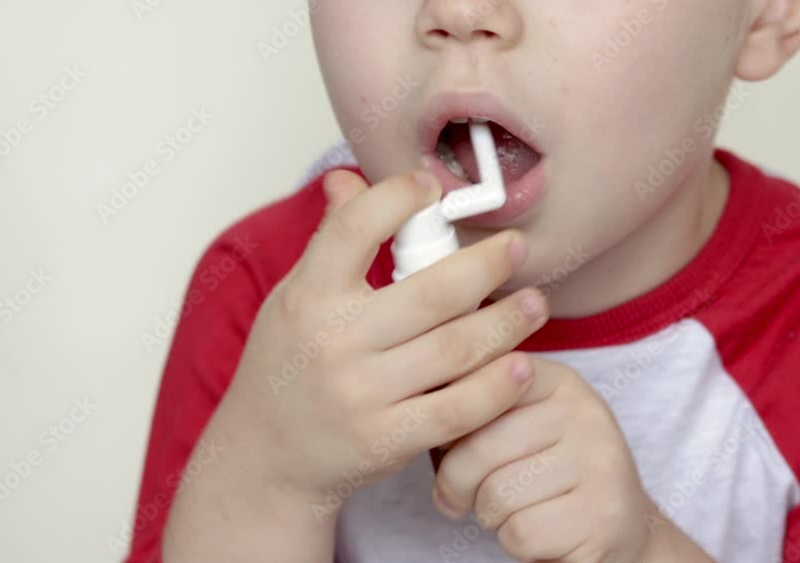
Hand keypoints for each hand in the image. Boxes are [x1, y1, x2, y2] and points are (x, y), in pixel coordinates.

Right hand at [223, 169, 549, 509]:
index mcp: (308, 297)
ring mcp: (362, 395)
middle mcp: (334, 342)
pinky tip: (520, 367)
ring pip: (455, 349)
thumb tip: (347, 180)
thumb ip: (329, 242)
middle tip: (515, 245)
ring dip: (506, 323)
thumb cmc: (284, 371)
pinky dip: (495, 388)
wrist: (265, 458)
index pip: (355, 228)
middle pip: (432, 293)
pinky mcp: (386, 441)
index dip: (399, 198)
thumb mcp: (294, 298)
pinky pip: (456, 410)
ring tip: (534, 303)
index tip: (430, 187)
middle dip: (486, 264)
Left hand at [432, 358, 712, 562]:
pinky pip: (522, 533)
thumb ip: (472, 407)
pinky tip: (539, 531)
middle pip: (478, 448)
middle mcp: (584, 411)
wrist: (618, 526)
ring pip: (497, 495)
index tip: (448, 445)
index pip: (476, 389)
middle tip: (463, 496)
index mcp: (555, 380)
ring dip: (490, 516)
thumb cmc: (541, 473)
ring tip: (511, 509)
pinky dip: (517, 543)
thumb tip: (419, 412)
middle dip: (458, 484)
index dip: (448, 428)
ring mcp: (600, 461)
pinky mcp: (603, 514)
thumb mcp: (512, 426)